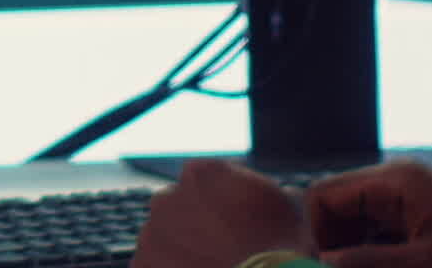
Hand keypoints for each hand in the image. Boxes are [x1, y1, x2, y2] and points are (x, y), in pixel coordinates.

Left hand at [130, 161, 308, 267]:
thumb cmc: (281, 246)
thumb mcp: (289, 207)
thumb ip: (270, 191)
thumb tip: (281, 192)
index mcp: (201, 173)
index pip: (203, 182)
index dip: (218, 205)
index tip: (230, 224)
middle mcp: (167, 197)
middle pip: (177, 210)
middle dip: (194, 227)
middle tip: (220, 250)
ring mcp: (151, 233)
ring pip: (163, 241)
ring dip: (180, 252)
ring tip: (210, 267)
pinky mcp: (142, 265)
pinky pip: (154, 267)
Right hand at [306, 160, 431, 267]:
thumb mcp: (426, 264)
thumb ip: (369, 262)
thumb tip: (321, 262)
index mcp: (393, 181)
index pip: (323, 196)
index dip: (315, 234)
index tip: (324, 266)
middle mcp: (396, 178)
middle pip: (338, 206)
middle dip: (334, 244)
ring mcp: (410, 192)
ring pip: (358, 219)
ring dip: (355, 249)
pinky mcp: (423, 209)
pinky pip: (381, 226)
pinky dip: (376, 249)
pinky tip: (389, 267)